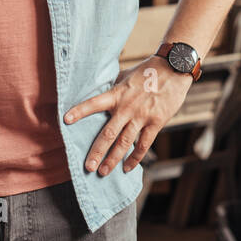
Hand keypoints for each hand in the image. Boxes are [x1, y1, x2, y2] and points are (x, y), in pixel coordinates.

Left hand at [63, 56, 193, 176]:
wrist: (174, 68)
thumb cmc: (148, 71)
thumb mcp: (126, 75)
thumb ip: (114, 88)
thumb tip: (101, 95)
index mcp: (117, 94)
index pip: (94, 103)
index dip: (80, 111)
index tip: (66, 120)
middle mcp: (127, 107)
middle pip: (108, 133)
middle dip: (97, 152)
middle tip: (87, 167)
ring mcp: (142, 116)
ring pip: (124, 143)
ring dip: (113, 159)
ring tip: (103, 172)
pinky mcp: (156, 122)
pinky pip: (144, 145)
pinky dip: (135, 158)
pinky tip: (127, 168)